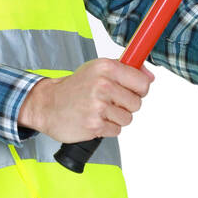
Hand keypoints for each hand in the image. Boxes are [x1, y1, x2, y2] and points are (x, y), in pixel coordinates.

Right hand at [18, 58, 154, 143]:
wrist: (47, 104)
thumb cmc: (74, 87)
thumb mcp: (98, 69)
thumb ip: (125, 70)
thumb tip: (150, 77)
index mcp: (106, 68)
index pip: (142, 82)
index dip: (139, 89)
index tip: (131, 90)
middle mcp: (103, 85)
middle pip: (137, 103)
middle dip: (126, 105)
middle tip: (109, 101)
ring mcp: (98, 106)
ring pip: (127, 118)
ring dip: (116, 118)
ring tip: (99, 110)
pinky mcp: (95, 125)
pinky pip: (116, 130)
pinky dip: (107, 128)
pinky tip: (94, 119)